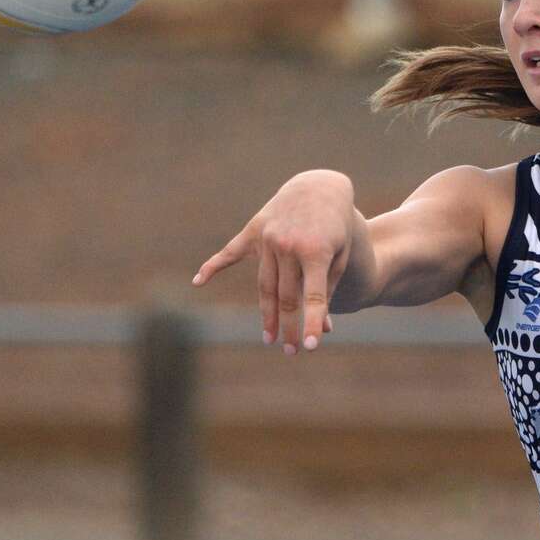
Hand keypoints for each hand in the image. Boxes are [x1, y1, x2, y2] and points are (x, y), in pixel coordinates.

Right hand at [192, 171, 354, 353]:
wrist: (319, 188)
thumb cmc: (335, 227)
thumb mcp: (341, 255)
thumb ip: (329, 289)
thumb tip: (323, 328)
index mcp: (315, 251)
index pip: (313, 295)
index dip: (311, 322)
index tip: (309, 347)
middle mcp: (288, 245)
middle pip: (286, 297)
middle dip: (289, 326)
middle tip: (291, 351)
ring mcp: (269, 238)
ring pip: (265, 285)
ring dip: (267, 314)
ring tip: (270, 338)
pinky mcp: (255, 230)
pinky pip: (230, 252)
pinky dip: (213, 265)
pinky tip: (198, 280)